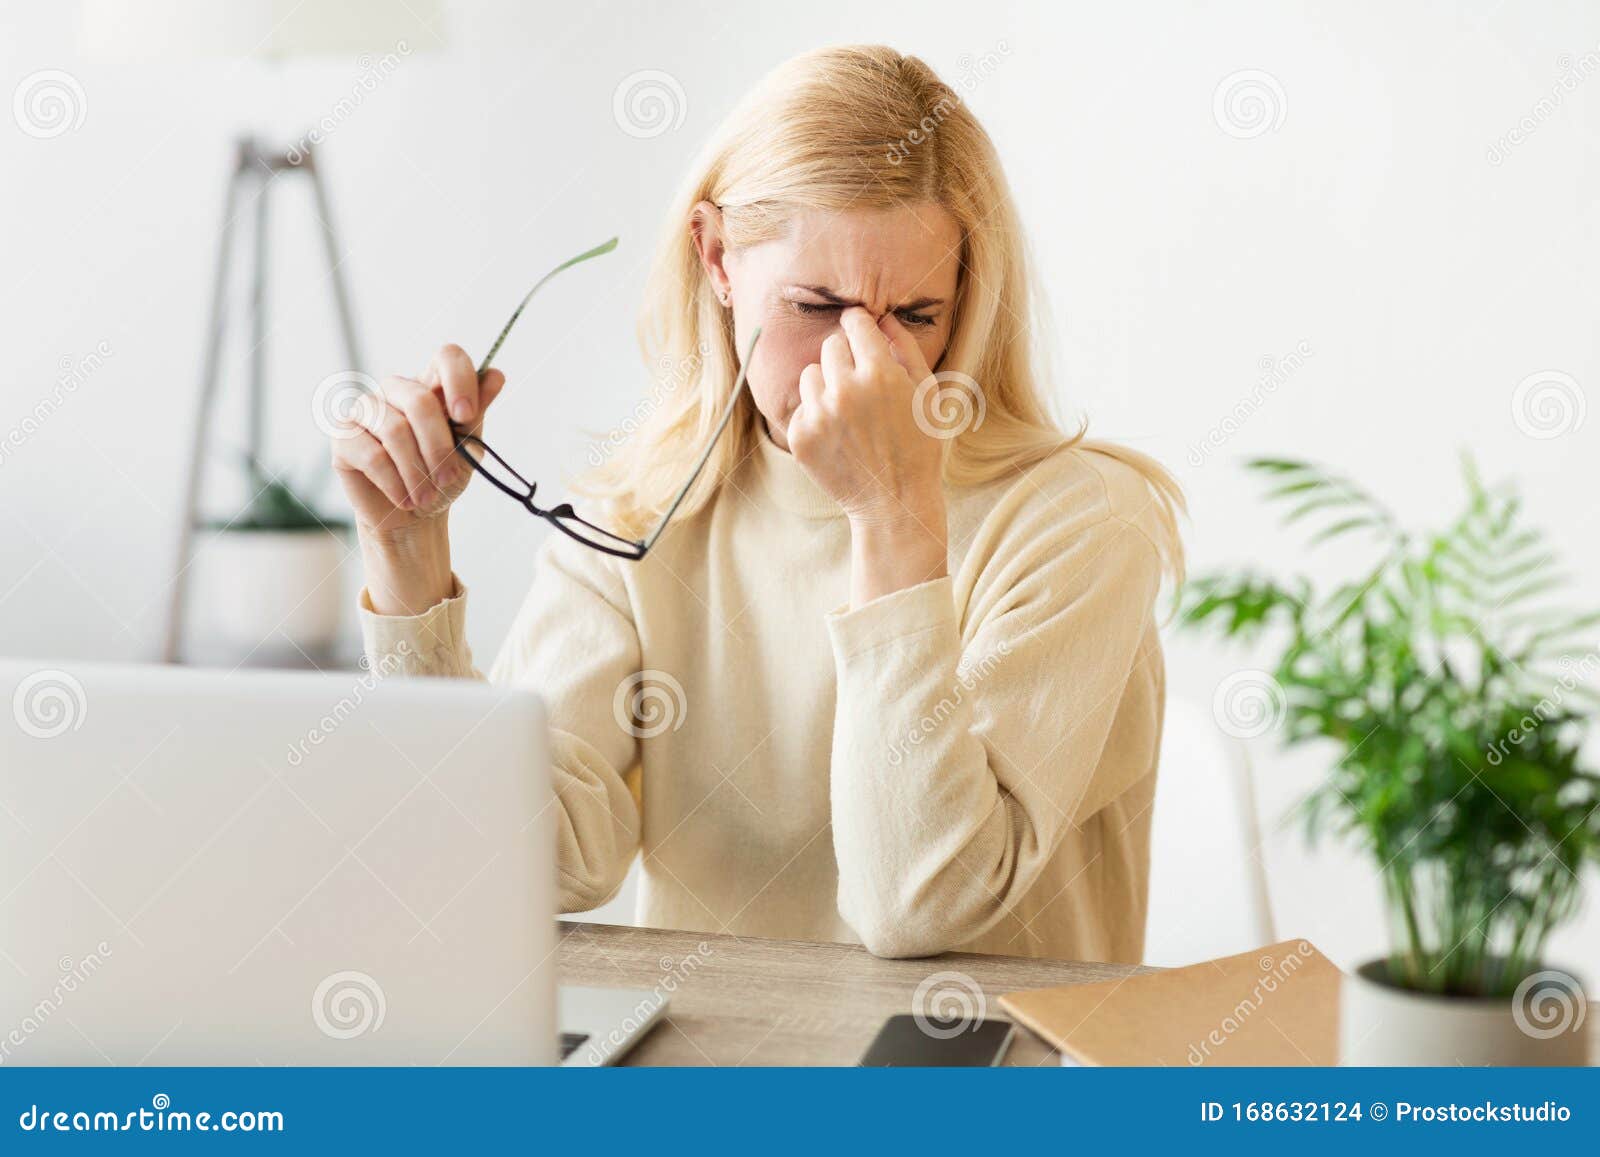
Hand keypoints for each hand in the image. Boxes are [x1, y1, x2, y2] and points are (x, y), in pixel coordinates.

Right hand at [331, 343, 505, 542]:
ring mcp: (366, 409)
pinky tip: (405, 499)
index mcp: (431, 385)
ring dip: (417, 471)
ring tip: (426, 496)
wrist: (412, 517)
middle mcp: (396, 389)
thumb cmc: (440, 477)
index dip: (459, 380)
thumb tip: (496, 376)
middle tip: (448, 477)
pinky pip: (372, 455)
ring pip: (395, 430)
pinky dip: (395, 483)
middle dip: (439, 445)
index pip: (446, 357)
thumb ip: (476, 413)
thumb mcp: (468, 450)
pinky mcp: (344, 435)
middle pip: (419, 399)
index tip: (466, 415)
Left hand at [786, 307, 945, 529]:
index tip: (858, 328)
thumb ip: (906, 349)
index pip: (855, 323)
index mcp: (880, 374)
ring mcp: (818, 414)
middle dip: (845, 357)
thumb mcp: (925, 395)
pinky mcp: (799, 436)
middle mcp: (845, 390)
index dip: (858, 323)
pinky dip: (816, 417)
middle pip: (830, 345)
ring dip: (827, 386)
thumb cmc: (918, 447)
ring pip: (811, 374)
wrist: (893, 502)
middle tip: (862, 383)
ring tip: (849, 412)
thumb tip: (883, 317)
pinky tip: (839, 436)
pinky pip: (802, 407)